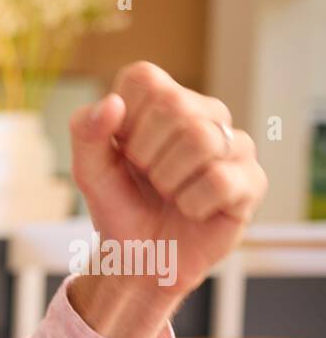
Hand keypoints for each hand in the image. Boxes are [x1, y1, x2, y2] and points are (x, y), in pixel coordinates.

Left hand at [70, 61, 267, 296]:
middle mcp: (205, 114)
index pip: (143, 78)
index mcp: (165, 101)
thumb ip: (86, 133)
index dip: (123, 120)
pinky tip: (191, 211)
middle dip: (144, 155)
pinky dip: (192, 204)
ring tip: (169, 194)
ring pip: (201, 139)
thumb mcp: (88, 171)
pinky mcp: (251, 181)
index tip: (122, 150)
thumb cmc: (119, 207)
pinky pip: (220, 180)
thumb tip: (112, 104)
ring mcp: (234, 145)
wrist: (139, 258)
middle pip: (174, 106)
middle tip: (146, 178)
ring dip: (168, 180)